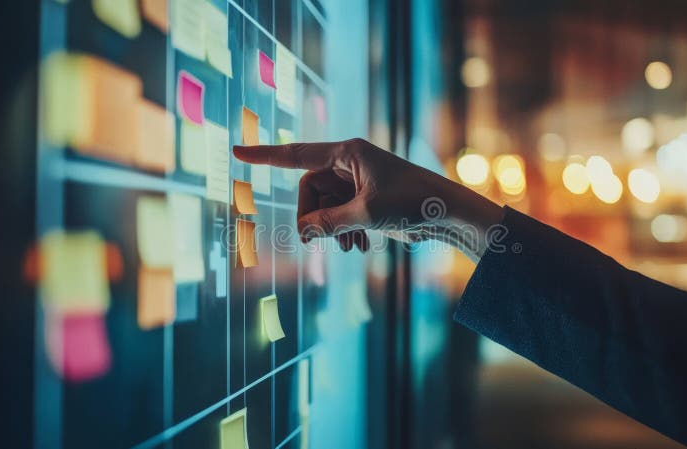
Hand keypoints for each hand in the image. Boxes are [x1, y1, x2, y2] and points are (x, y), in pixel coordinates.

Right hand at [232, 138, 502, 260]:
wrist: (449, 214)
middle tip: (316, 241)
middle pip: (310, 191)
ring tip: (349, 247)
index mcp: (347, 153)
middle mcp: (350, 163)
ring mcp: (359, 181)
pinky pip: (341, 214)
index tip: (237, 151)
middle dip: (313, 217)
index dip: (264, 156)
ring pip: (326, 206)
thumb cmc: (413, 203)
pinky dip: (344, 231)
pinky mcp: (367, 198)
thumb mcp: (365, 215)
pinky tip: (358, 247)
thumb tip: (302, 232)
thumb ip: (328, 224)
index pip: (296, 155)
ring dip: (331, 229)